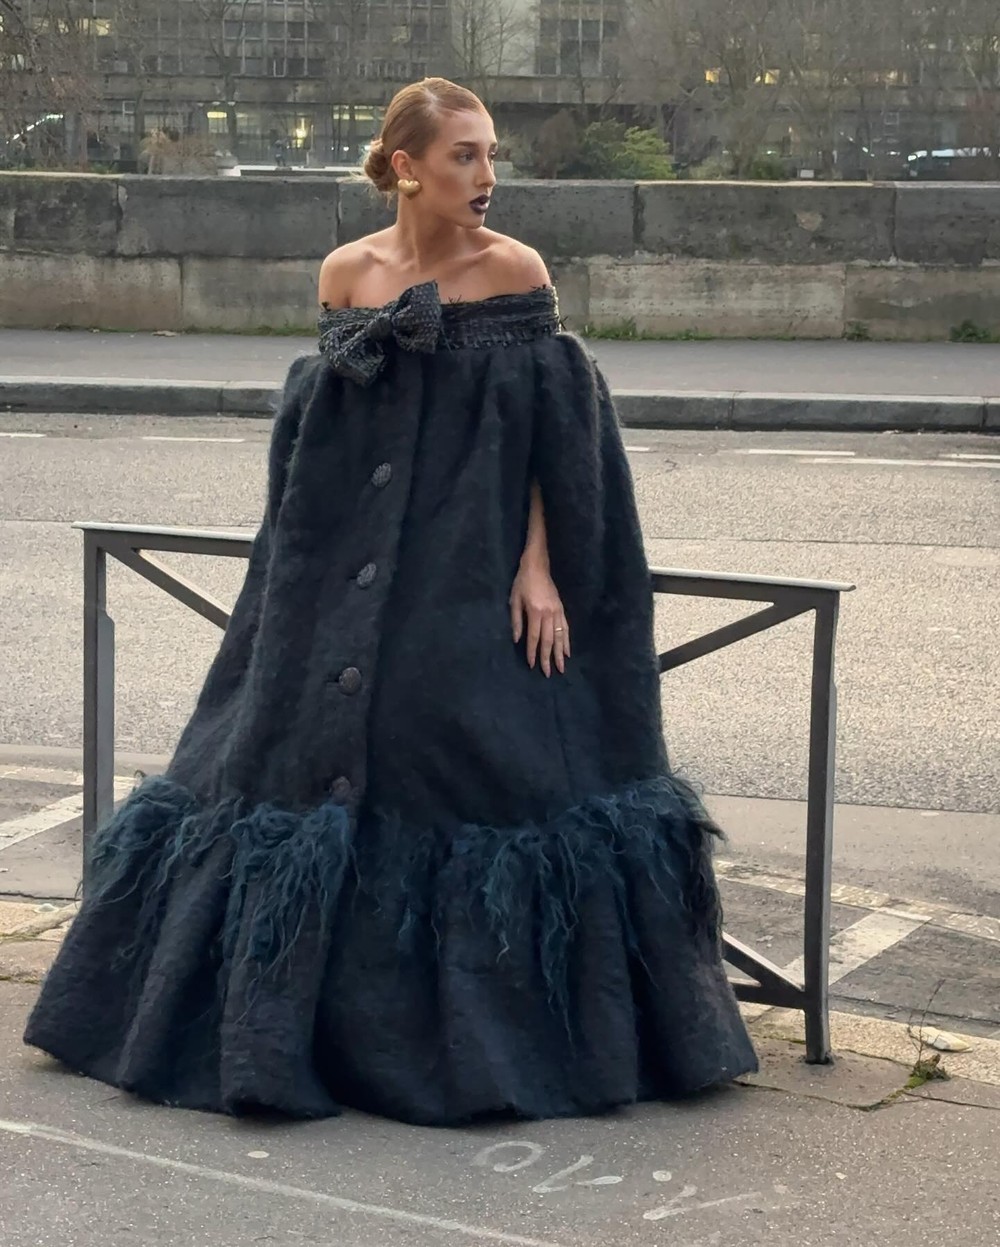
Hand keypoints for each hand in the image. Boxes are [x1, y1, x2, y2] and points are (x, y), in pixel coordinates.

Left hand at [509, 560, 569, 676]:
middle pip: (549, 640)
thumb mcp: (514, 600)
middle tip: (547, 673)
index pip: (534, 637)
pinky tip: (567, 652)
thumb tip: (517, 640)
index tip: (532, 665)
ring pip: (560, 637)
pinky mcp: (561, 609)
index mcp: (535, 611)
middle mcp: (548, 614)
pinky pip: (566, 628)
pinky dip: (567, 641)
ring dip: (560, 654)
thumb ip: (516, 621)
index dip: (533, 652)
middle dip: (548, 658)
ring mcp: (557, 612)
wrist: (537, 566)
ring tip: (561, 668)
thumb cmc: (522, 582)